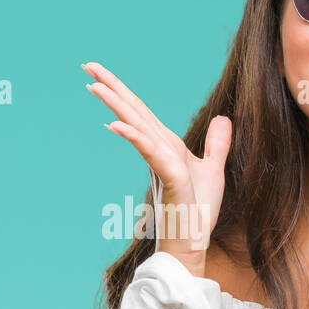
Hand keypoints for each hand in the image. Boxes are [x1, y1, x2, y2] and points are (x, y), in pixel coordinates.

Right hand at [84, 61, 231, 268]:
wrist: (193, 245)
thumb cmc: (197, 213)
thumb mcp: (213, 170)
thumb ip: (216, 144)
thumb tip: (222, 118)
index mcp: (165, 145)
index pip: (141, 111)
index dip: (122, 89)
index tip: (100, 72)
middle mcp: (158, 150)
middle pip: (133, 112)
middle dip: (111, 87)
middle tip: (87, 64)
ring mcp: (161, 164)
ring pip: (137, 127)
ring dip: (116, 106)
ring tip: (94, 86)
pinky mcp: (171, 179)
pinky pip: (153, 154)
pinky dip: (136, 138)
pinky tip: (117, 125)